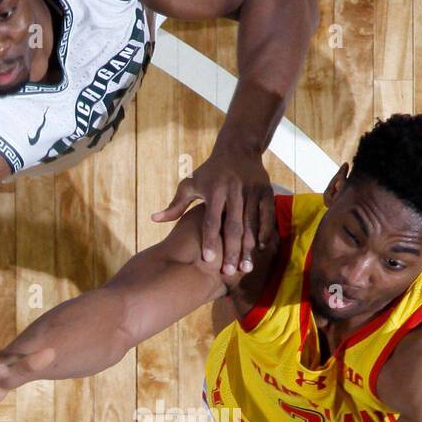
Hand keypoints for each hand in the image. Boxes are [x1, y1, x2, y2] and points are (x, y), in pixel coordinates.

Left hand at [151, 145, 274, 276]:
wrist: (238, 148)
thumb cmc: (210, 172)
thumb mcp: (190, 184)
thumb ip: (175, 204)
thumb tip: (154, 219)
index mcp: (214, 191)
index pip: (211, 220)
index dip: (209, 241)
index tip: (207, 260)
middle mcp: (234, 191)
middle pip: (233, 226)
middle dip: (231, 251)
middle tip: (228, 273)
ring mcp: (252, 191)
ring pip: (251, 225)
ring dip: (248, 248)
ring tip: (245, 268)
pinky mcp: (266, 191)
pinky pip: (267, 216)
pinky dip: (265, 232)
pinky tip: (260, 249)